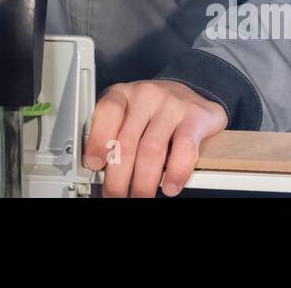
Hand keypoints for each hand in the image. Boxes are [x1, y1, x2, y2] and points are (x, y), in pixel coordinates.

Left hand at [84, 80, 227, 197]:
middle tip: (116, 195)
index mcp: (123, 94)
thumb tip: (101, 168)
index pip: (108, 112)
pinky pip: (184, 149)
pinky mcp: (195, 118)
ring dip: (143, 182)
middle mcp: (146, 96)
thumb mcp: (127, 113)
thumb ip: (113, 134)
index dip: (98, 140)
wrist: (189, 94)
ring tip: (140, 196)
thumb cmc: (152, 109)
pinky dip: (175, 173)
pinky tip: (170, 187)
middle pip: (127, 141)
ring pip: (152, 150)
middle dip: (118, 177)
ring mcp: (172, 105)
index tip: (95, 164)